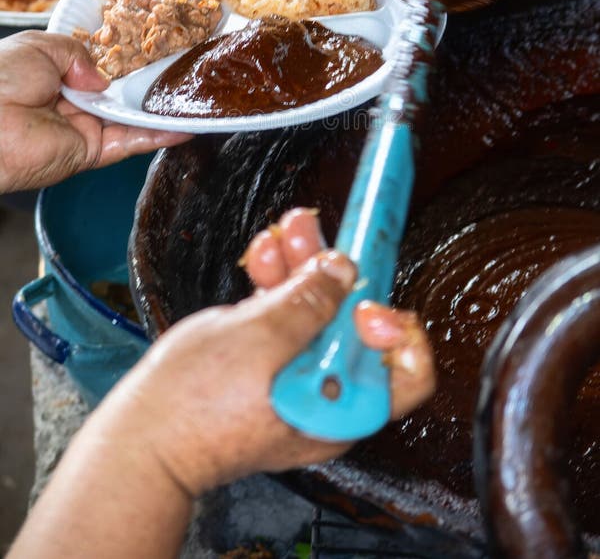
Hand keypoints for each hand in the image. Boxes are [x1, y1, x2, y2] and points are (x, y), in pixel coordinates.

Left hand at [0, 30, 190, 191]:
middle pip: (117, 96)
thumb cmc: (0, 80)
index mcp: (53, 75)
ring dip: (159, 111)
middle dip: (146, 86)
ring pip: (129, 120)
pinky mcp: (90, 153)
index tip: (153, 52)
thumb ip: (77, 53)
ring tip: (191, 99)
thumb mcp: (40, 46)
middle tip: (179, 73)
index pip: (96, 71)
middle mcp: (70, 104)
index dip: (123, 63)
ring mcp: (82, 129)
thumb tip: (103, 79)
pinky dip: (157, 136)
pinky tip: (182, 127)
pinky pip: (129, 143)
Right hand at [103, 208, 434, 496]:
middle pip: (354, 329)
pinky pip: (284, 324)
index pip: (406, 374)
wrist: (139, 441)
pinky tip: (265, 256)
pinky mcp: (265, 368)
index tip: (368, 296)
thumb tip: (344, 271)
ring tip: (288, 229)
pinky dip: (277, 289)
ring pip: (316, 317)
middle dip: (337, 275)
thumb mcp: (260, 341)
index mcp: (341, 408)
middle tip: (323, 235)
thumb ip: (308, 303)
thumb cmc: (194, 410)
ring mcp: (295, 381)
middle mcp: (327, 397)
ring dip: (303, 268)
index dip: (398, 329)